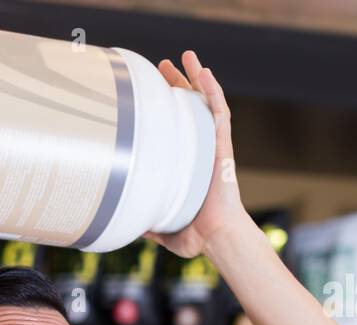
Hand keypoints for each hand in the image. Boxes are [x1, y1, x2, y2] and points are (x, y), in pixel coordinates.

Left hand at [144, 51, 250, 258]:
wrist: (217, 236)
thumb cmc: (198, 235)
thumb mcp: (166, 227)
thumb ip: (150, 224)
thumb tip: (133, 224)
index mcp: (190, 162)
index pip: (177, 128)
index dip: (166, 109)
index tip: (152, 92)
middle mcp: (202, 149)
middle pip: (190, 108)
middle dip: (179, 84)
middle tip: (163, 65)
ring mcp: (214, 146)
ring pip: (207, 103)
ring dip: (198, 77)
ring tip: (188, 55)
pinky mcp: (223, 146)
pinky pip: (219, 113)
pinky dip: (213, 91)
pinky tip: (205, 73)